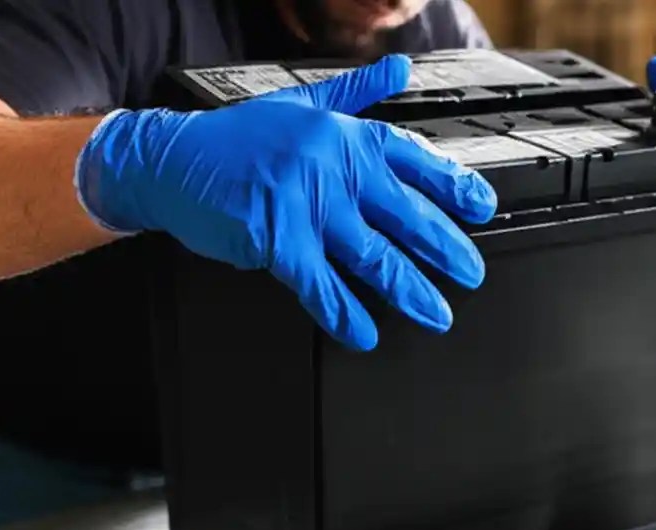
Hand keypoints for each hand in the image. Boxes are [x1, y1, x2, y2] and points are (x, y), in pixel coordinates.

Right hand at [76, 54, 494, 350]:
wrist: (171, 162)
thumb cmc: (237, 138)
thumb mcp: (302, 101)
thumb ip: (357, 92)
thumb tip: (399, 69)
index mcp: (344, 136)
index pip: (413, 159)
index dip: (453, 186)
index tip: (484, 208)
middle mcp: (332, 168)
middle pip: (405, 215)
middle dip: (445, 248)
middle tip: (472, 273)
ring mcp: (306, 206)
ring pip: (373, 257)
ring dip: (409, 291)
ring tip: (437, 314)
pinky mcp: (276, 241)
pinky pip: (320, 286)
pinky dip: (344, 314)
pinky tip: (364, 334)